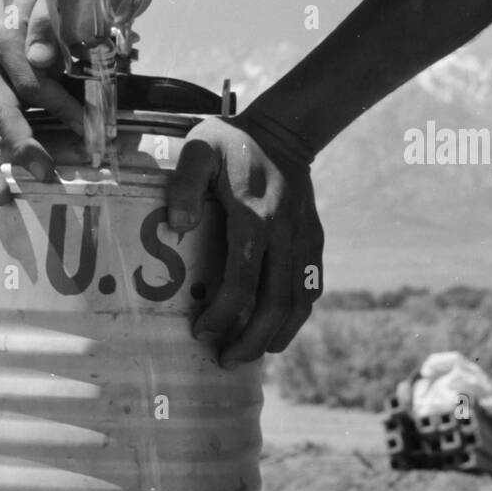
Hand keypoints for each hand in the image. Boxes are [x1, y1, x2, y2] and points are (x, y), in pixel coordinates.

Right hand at [0, 0, 84, 204]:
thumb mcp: (56, 7)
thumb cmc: (51, 7)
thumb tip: (41, 60)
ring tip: (0, 194)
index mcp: (1, 38)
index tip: (93, 129)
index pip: (31, 82)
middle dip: (23, 144)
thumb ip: (49, 30)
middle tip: (45, 171)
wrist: (29, 1)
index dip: (63, 107)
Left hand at [165, 114, 324, 366]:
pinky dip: (295, 316)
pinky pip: (310, 288)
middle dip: (251, 339)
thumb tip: (177, 226)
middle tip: (227, 360)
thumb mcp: (199, 148)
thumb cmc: (232, 141)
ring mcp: (304, 238)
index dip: (222, 313)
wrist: (284, 130)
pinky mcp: (314, 240)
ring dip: (277, 335)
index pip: (242, 281)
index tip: (200, 330)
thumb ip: (185, 184)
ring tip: (251, 353)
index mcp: (255, 216)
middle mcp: (285, 234)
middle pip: (276, 303)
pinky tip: (275, 328)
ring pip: (299, 302)